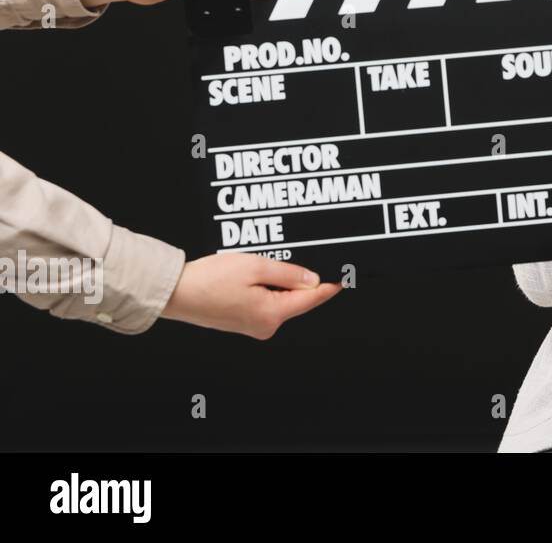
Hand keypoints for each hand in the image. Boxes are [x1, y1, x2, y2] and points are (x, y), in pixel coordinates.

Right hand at [161, 253, 342, 339]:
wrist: (176, 291)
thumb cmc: (209, 279)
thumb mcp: (256, 267)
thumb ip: (289, 274)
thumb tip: (313, 281)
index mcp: (271, 314)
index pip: (311, 299)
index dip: (329, 286)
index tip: (344, 277)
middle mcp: (265, 326)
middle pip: (297, 299)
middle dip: (300, 279)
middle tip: (299, 257)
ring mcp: (254, 326)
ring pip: (281, 299)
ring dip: (280, 281)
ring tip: (265, 263)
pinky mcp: (243, 321)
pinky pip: (266, 302)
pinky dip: (267, 287)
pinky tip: (255, 274)